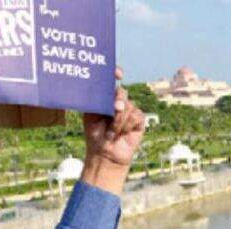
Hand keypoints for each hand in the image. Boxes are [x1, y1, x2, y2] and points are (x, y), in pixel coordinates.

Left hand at [81, 67, 145, 192]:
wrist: (105, 153)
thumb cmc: (95, 134)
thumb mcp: (91, 115)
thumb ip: (100, 103)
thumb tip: (117, 101)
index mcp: (104, 97)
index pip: (111, 81)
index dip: (115, 73)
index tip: (118, 74)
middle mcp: (117, 101)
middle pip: (122, 92)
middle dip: (118, 100)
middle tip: (115, 110)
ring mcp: (129, 110)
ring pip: (129, 106)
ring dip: (119, 121)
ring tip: (113, 132)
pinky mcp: (138, 120)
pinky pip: (136, 116)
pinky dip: (128, 125)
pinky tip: (123, 132)